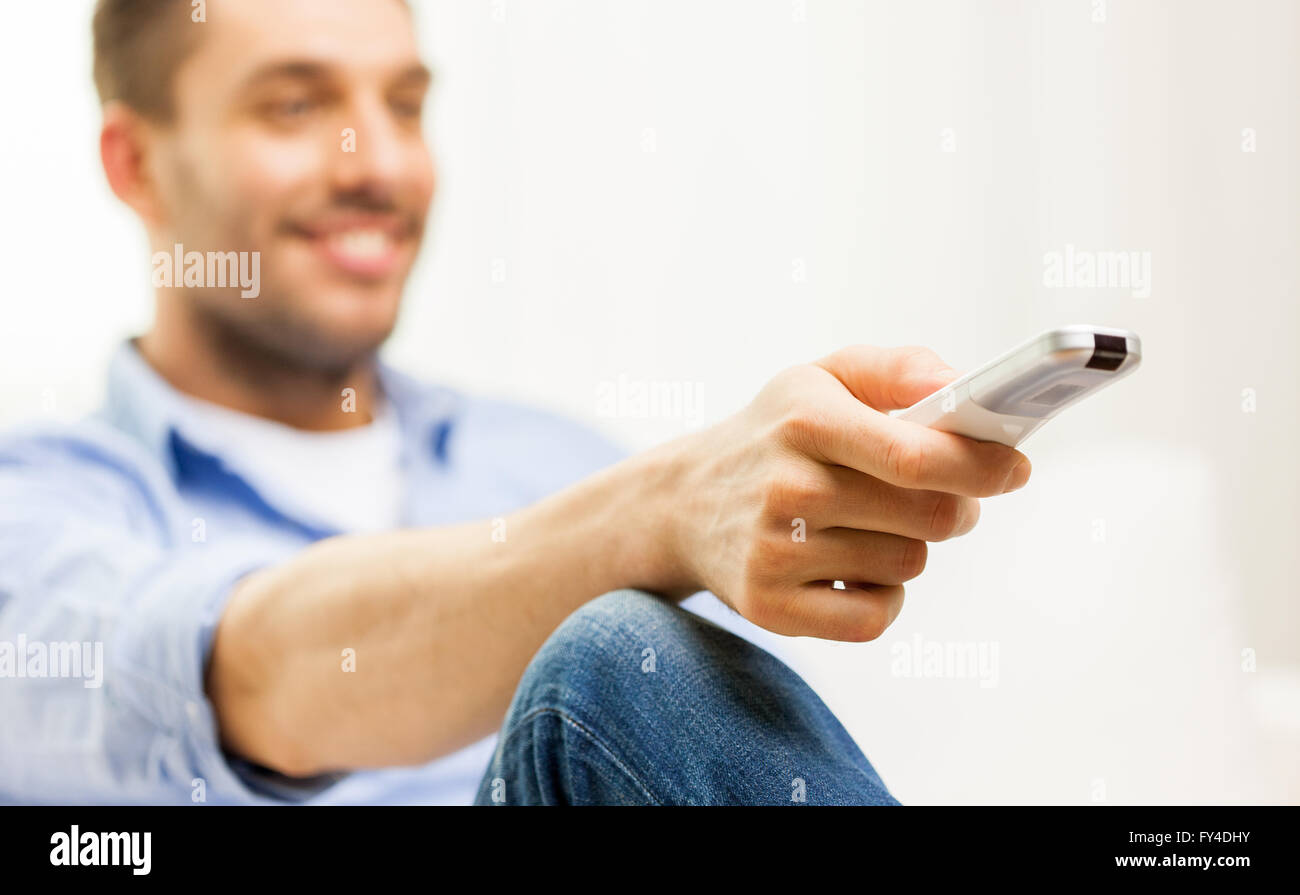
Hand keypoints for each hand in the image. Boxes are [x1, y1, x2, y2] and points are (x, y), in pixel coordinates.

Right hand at [657, 345, 1031, 640]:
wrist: (684, 502)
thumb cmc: (774, 434)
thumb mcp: (821, 377)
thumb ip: (898, 368)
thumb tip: (961, 385)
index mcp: (805, 420)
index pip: (915, 456)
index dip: (981, 465)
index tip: (1015, 467)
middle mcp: (786, 488)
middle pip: (927, 517)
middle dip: (958, 506)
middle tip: (948, 497)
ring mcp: (775, 553)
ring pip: (908, 565)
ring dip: (911, 546)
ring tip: (873, 525)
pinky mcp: (771, 607)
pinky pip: (876, 616)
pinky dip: (883, 596)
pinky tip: (854, 568)